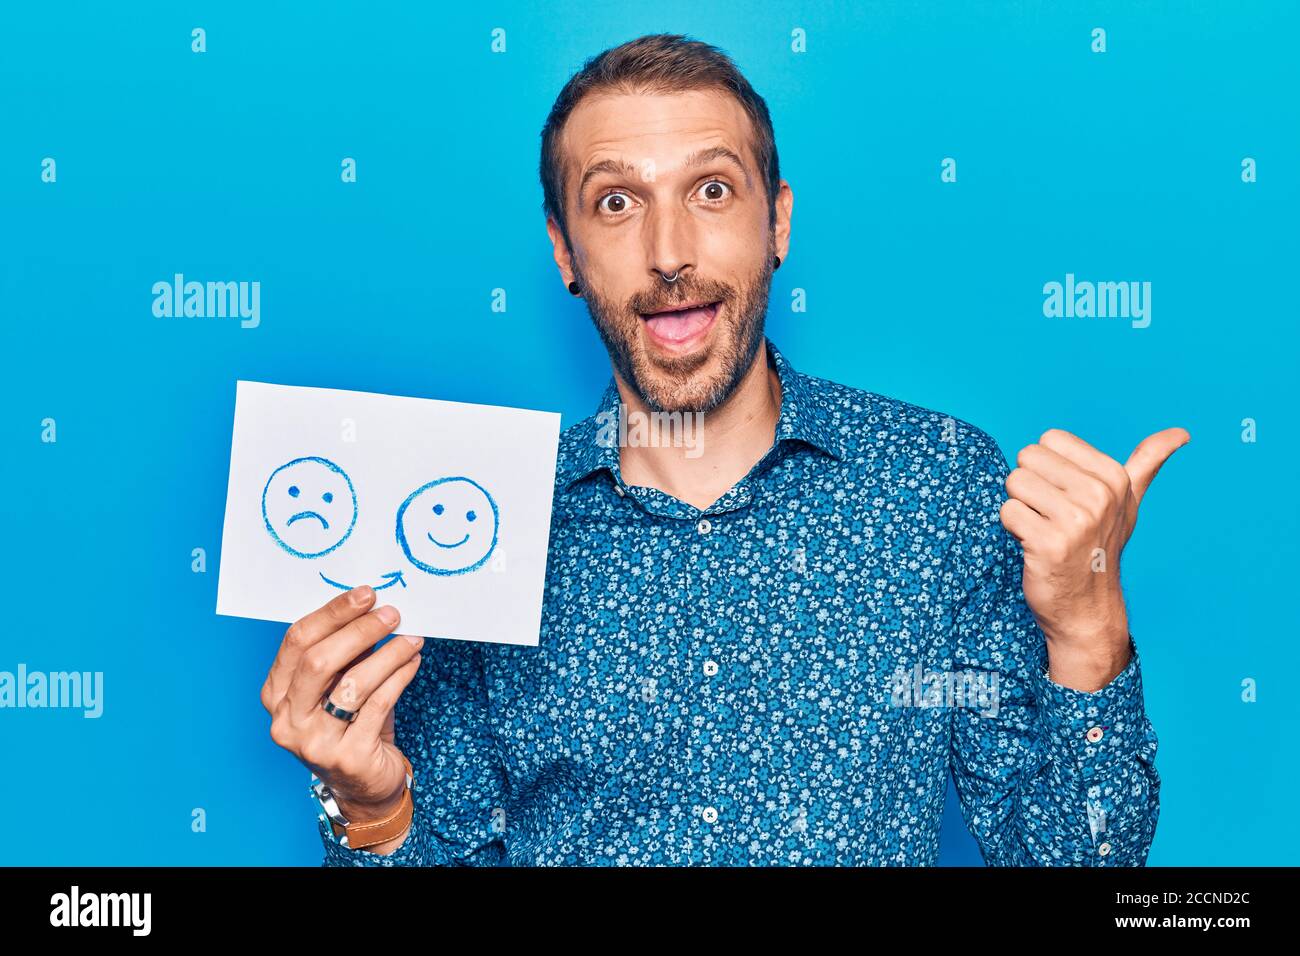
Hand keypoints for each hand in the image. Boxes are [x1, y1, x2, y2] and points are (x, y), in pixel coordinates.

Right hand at [262, 586, 423, 821]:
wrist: (365, 787)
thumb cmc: (351, 726)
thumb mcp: (337, 688)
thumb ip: (344, 654)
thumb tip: (372, 608)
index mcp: (276, 694)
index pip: (297, 642)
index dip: (332, 614)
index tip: (365, 594)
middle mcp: (288, 720)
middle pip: (319, 661)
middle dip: (359, 630)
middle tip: (392, 614)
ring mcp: (315, 743)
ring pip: (353, 683)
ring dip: (388, 654)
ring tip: (411, 639)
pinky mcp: (348, 757)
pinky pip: (378, 705)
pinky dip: (399, 677)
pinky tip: (412, 662)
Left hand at [999, 427, 1188, 687]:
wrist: (1087, 608)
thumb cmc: (1101, 547)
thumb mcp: (1128, 502)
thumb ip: (1148, 462)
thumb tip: (1182, 433)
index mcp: (1115, 478)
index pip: (1049, 440)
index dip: (1048, 467)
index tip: (1066, 496)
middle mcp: (1099, 496)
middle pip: (1027, 458)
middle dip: (1030, 486)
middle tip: (1051, 515)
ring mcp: (1075, 521)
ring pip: (1014, 483)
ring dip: (1020, 507)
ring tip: (1043, 529)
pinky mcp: (1048, 543)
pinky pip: (1007, 512)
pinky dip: (1012, 529)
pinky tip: (1034, 546)